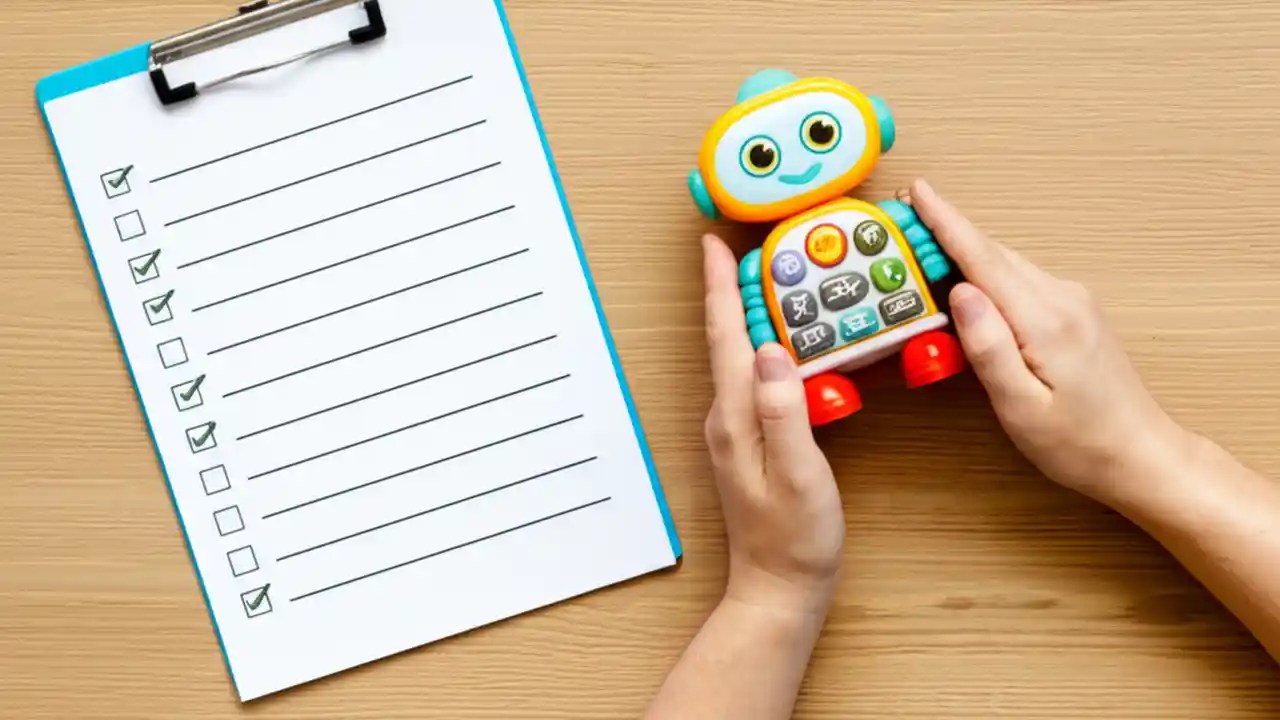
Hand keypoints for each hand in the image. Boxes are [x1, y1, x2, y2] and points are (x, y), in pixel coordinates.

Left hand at [701, 233, 844, 612]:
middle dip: (729, 289)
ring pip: (737, 357)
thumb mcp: (800, 472)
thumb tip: (772, 350)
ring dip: (743, 315)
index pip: (726, 338)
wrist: (779, 588)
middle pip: (725, 340)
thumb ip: (785, 410)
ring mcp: (734, 430)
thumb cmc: (795, 538)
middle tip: (742, 246)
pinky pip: (750, 379)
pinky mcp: (748, 441)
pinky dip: (759, 347)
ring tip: (759, 278)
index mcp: (735, 418)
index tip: (715, 244)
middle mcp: (726, 418)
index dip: (721, 287)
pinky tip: (779, 342)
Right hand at [907, 179, 1190, 506]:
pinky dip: (989, 273)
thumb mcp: (1020, 406)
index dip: (946, 223)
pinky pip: (1022, 280)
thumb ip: (988, 347)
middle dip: (947, 231)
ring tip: (924, 247)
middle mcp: (1062, 299)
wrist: (1139, 454)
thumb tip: (960, 291)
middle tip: (903, 218)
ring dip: (967, 252)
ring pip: (1008, 265)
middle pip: (994, 254)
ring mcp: (1072, 302)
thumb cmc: (1077, 443)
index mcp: (1045, 321)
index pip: (984, 259)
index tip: (919, 191)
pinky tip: (968, 283)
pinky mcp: (1075, 313)